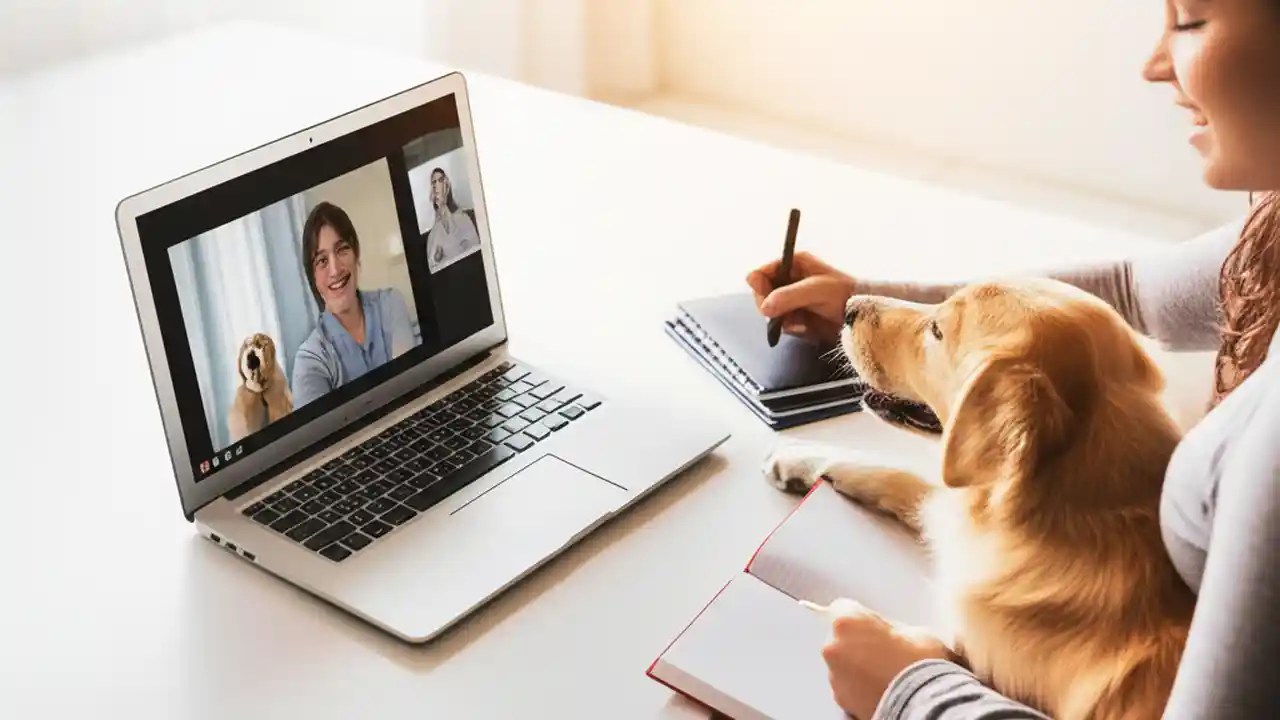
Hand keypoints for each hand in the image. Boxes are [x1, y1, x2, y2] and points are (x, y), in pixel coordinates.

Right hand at [745, 252, 856, 345]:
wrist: (862, 314)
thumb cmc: (844, 294)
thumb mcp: (815, 290)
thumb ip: (788, 296)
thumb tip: (764, 307)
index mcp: (792, 263)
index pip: (759, 274)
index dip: (760, 289)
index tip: (767, 303)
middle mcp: (789, 278)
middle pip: (761, 293)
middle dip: (770, 307)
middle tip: (783, 315)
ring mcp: (792, 296)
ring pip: (769, 310)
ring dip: (780, 319)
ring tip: (798, 322)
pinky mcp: (796, 313)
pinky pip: (781, 321)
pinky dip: (788, 326)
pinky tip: (802, 327)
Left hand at [820, 598, 953, 718]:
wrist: (922, 704)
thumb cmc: (920, 664)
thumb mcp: (915, 632)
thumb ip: (892, 628)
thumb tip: (894, 635)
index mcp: (847, 622)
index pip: (842, 608)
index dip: (861, 617)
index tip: (873, 625)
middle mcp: (833, 647)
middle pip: (840, 638)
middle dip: (858, 643)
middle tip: (884, 652)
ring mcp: (834, 676)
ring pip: (842, 665)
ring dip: (857, 667)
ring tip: (884, 675)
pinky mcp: (840, 700)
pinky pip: (847, 688)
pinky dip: (858, 688)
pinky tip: (880, 689)